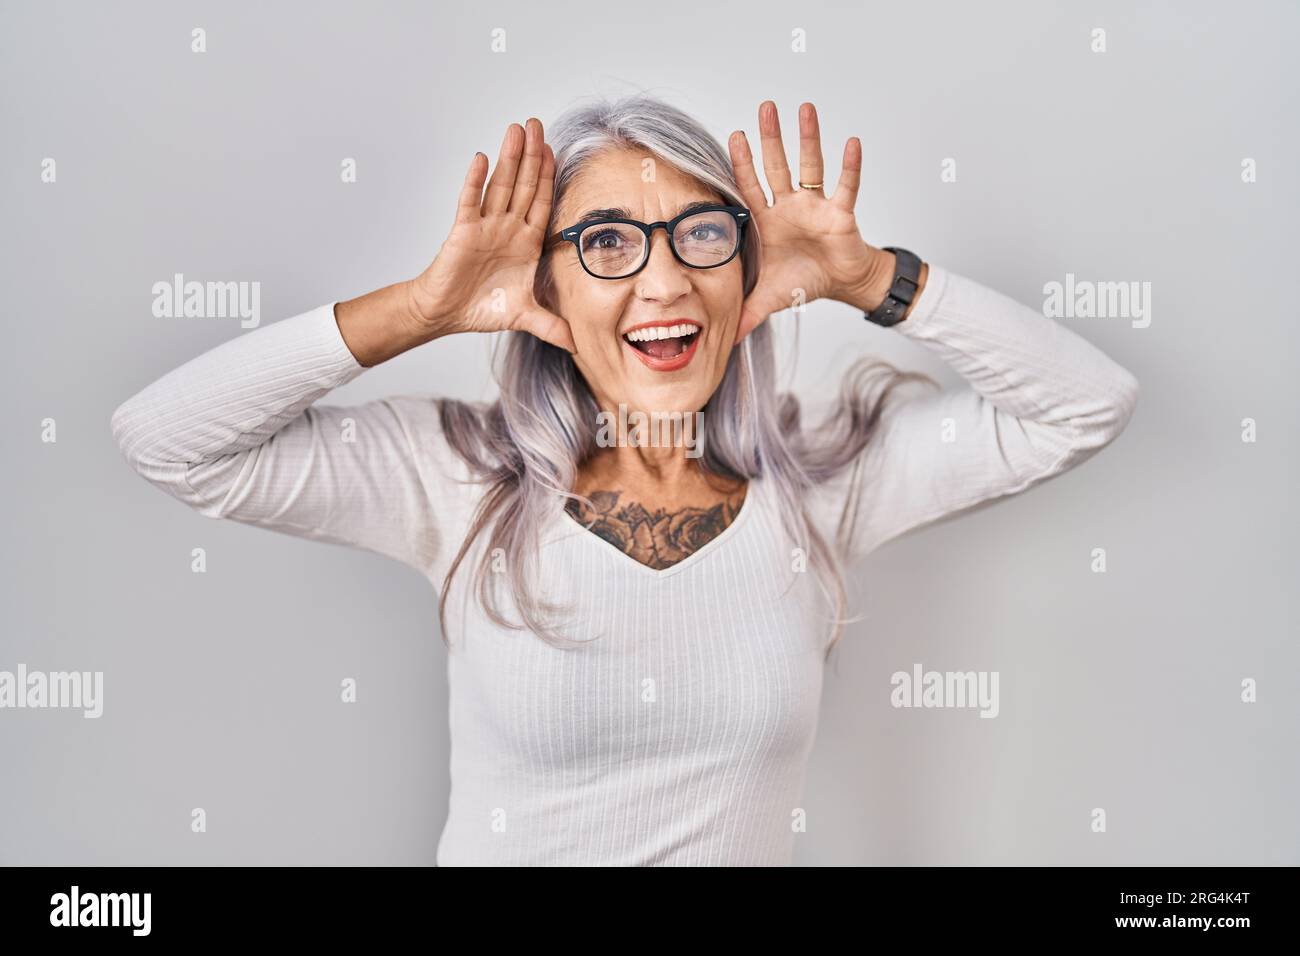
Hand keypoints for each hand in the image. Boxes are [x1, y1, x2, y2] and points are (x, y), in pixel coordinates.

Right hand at [408, 118, 575, 352]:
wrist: (446, 314)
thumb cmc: (482, 308)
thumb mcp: (525, 316)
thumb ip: (552, 326)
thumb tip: (579, 345)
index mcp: (525, 242)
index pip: (541, 203)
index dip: (549, 178)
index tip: (557, 151)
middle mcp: (507, 228)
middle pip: (523, 185)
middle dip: (532, 155)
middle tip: (538, 124)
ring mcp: (485, 227)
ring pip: (499, 186)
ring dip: (508, 158)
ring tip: (516, 129)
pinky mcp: (462, 231)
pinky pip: (470, 202)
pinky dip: (475, 181)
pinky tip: (482, 158)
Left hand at [727, 101, 893, 342]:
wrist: (839, 285)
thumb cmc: (802, 282)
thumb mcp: (767, 299)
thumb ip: (742, 314)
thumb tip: (719, 341)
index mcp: (768, 221)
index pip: (750, 187)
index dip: (742, 164)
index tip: (733, 136)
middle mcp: (789, 206)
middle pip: (777, 166)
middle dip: (770, 138)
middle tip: (764, 107)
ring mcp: (816, 206)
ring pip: (810, 166)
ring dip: (808, 138)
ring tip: (804, 108)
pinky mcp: (841, 213)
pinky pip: (846, 186)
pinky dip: (850, 166)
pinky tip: (852, 141)